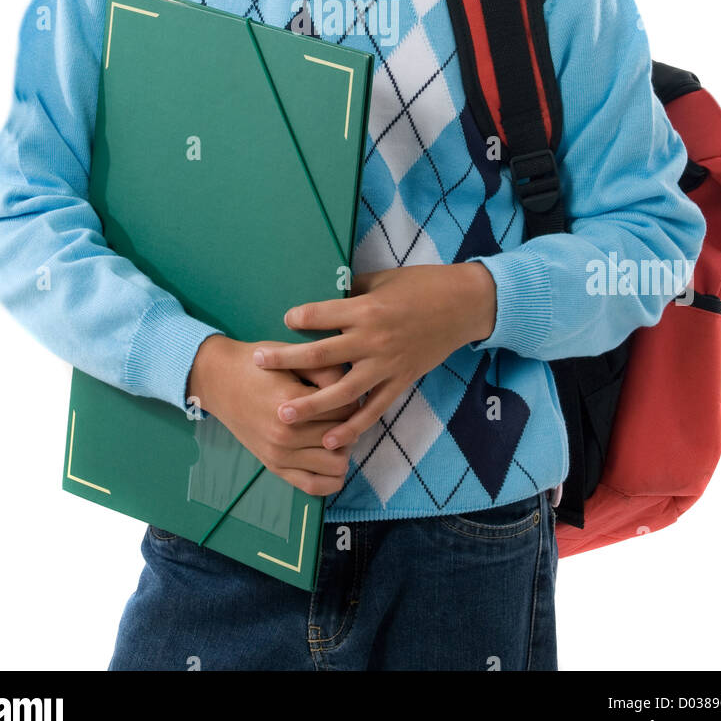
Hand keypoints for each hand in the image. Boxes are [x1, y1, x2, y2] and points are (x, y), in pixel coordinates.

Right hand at [189, 337, 361, 496]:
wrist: (219, 380)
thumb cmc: (257, 364)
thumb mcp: (291, 356)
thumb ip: (325, 370)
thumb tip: (353, 390)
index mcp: (290, 403)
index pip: (344, 411)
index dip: (353, 401)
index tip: (348, 395)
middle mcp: (284, 434)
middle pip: (342, 438)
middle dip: (349, 425)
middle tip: (344, 414)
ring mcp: (278, 455)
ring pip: (335, 465)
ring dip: (342, 450)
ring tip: (336, 434)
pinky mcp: (274, 467)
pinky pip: (313, 486)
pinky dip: (331, 480)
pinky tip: (333, 462)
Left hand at [251, 262, 496, 450]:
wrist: (463, 305)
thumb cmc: (421, 285)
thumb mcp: (382, 279)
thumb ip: (352, 292)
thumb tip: (325, 296)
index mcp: (365, 309)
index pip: (320, 315)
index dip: (298, 318)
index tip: (284, 321)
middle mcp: (372, 339)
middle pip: (320, 354)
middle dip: (286, 360)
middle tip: (257, 364)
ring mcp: (386, 365)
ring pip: (342, 391)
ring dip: (311, 405)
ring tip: (284, 415)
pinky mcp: (401, 381)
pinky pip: (373, 410)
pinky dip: (352, 427)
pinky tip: (330, 441)